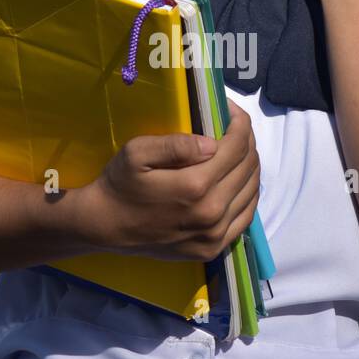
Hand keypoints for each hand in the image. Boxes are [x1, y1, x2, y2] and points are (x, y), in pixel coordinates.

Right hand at [75, 99, 259, 261]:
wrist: (106, 226)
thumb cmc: (120, 185)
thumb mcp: (137, 153)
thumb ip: (176, 145)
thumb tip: (212, 143)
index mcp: (195, 185)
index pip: (237, 147)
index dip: (240, 123)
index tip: (232, 111)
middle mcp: (212, 211)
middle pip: (248, 167)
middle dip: (247, 141)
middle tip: (235, 128)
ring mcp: (215, 233)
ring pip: (251, 191)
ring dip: (251, 166)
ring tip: (239, 151)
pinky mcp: (213, 248)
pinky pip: (245, 218)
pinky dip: (249, 195)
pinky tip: (240, 182)